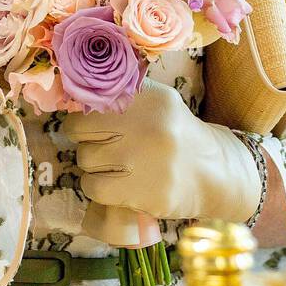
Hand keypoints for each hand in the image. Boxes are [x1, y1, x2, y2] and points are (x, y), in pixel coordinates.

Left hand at [63, 79, 261, 223]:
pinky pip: (94, 187)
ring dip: (94, 165)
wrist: (214, 175)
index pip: (91, 97)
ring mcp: (145, 160)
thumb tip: (72, 93)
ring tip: (116, 166)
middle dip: (85, 138)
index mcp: (149, 97)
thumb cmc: (174, 136)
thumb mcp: (157, 103)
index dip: (83, 111)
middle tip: (102, 144)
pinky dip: (99, 188)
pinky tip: (118, 185)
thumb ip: (122, 94)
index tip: (90, 121)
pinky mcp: (144, 192)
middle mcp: (147, 125)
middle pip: (80, 127)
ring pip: (85, 158)